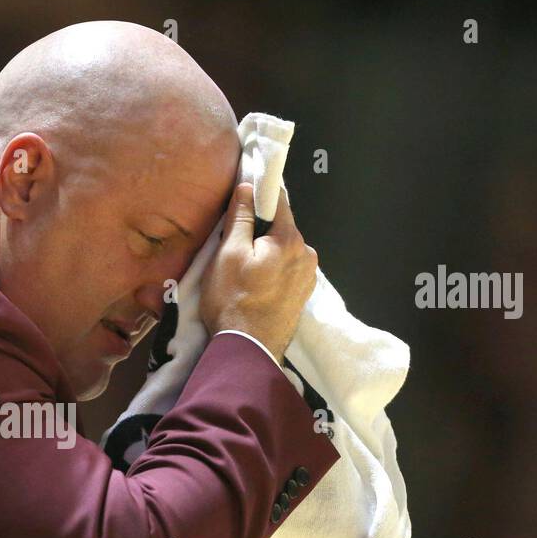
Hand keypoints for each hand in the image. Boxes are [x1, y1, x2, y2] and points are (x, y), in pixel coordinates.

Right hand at [198, 182, 317, 361]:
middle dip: (260, 229)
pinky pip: (286, 271)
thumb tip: (246, 188)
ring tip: (242, 271)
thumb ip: (239, 217)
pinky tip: (254, 285)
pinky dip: (272, 271)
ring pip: (283, 251)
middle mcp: (306, 254)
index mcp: (290, 239)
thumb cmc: (234, 300)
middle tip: (233, 243)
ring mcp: (308, 277)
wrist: (248, 349)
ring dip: (266, 252)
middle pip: (281, 228)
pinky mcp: (302, 295)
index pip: (278, 199)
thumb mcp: (228, 253)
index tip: (244, 193)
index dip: (259, 193)